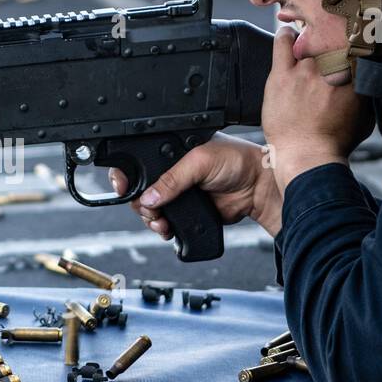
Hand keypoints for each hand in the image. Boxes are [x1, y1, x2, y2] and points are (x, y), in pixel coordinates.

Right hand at [110, 132, 282, 238]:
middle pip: (141, 190)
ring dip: (151, 218)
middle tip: (149, 208)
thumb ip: (173, 178)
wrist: (258, 187)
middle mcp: (172, 172)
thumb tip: (149, 196)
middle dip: (140, 202)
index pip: (139, 162)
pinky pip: (167, 223)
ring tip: (160, 222)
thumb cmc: (236, 161)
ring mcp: (178, 193)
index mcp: (170, 152)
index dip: (127, 175)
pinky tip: (168, 229)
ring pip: (151, 209)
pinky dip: (163, 228)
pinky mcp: (187, 212)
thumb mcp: (199, 161)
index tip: (123, 187)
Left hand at [262, 25, 373, 189]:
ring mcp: (307, 69)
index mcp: (357, 76)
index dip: (355, 39)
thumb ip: (367, 94)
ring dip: (310, 38)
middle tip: (329, 45)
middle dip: (334, 35)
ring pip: (310, 36)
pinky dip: (286, 36)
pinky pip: (283, 41)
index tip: (351, 40)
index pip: (359, 43)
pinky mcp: (283, 74)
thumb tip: (370, 79)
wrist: (307, 156)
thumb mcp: (366, 118)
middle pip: (335, 34)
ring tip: (309, 46)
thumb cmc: (336, 142)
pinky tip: (288, 38)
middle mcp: (334, 68)